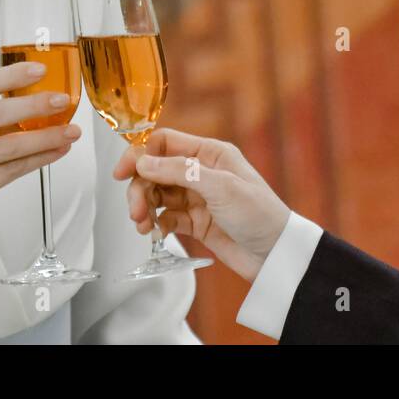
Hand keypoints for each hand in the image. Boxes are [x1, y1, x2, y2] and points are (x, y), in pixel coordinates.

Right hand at [0, 61, 80, 253]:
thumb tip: (35, 99)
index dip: (11, 76)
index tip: (39, 70)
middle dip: (33, 105)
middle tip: (61, 100)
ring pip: (7, 146)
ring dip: (44, 137)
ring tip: (70, 131)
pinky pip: (11, 171)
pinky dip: (39, 159)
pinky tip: (57, 151)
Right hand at [112, 128, 290, 281]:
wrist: (276, 255)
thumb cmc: (260, 214)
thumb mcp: (220, 187)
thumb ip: (180, 171)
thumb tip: (144, 161)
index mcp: (210, 153)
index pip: (165, 143)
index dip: (140, 154)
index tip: (122, 172)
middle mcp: (201, 172)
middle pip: (156, 171)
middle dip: (141, 189)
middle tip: (136, 210)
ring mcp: (198, 197)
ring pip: (158, 194)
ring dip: (145, 207)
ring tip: (143, 225)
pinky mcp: (196, 221)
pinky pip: (167, 216)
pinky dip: (156, 223)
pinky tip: (155, 232)